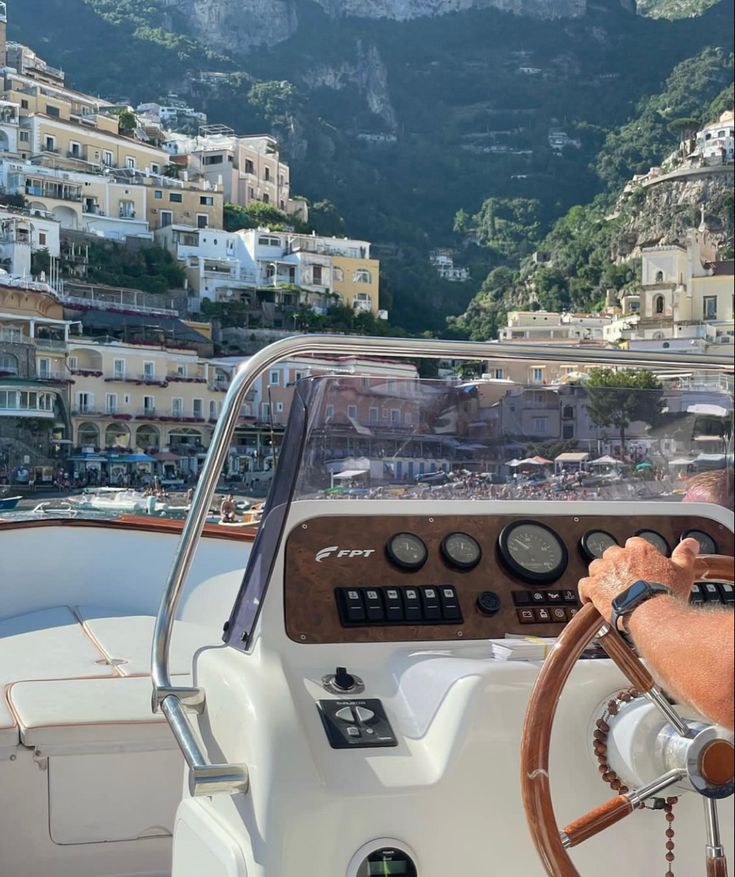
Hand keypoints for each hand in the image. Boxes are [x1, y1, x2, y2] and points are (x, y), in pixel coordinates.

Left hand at [578, 537, 698, 622]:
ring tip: (609, 589)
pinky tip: (592, 599)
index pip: (633, 544)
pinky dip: (586, 592)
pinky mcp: (594, 586)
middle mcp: (619, 556)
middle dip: (616, 566)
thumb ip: (684, 555)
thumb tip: (691, 543)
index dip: (635, 556)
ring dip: (600, 576)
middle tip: (625, 580)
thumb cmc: (666, 593)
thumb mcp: (683, 571)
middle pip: (612, 554)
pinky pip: (584, 585)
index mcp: (639, 550)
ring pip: (596, 567)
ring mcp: (605, 570)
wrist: (651, 612)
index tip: (638, 567)